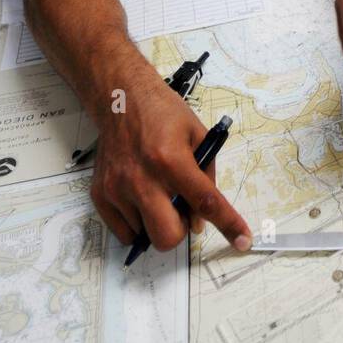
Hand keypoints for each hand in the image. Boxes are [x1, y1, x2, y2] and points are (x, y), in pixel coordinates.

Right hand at [90, 77, 250, 251]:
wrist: (120, 101)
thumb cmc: (163, 115)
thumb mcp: (198, 135)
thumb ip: (206, 175)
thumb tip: (201, 219)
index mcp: (172, 159)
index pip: (204, 201)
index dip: (227, 224)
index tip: (242, 241)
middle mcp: (142, 178)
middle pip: (167, 236)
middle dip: (180, 230)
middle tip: (180, 210)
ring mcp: (118, 189)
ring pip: (145, 236)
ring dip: (157, 223)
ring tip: (156, 194)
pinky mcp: (100, 195)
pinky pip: (123, 232)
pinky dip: (137, 224)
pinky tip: (140, 199)